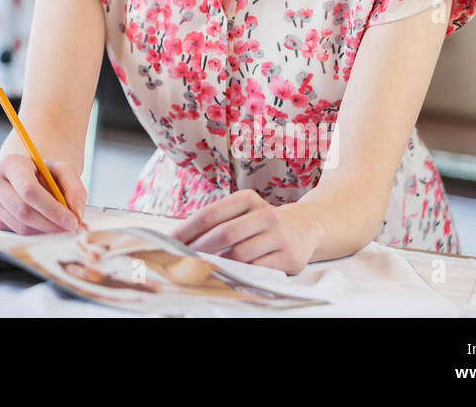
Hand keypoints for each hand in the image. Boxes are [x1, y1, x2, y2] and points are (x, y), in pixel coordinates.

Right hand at [0, 154, 86, 234]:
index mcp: (10, 163)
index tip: (72, 221)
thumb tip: (76, 215)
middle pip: (23, 211)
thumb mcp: (63, 171)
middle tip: (72, 229)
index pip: (29, 190)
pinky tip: (47, 225)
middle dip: (51, 224)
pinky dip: (38, 233)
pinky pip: (18, 232)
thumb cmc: (44, 172)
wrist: (26, 175)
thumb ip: (75, 189)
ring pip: (21, 226)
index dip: (52, 209)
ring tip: (63, 227)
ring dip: (46, 231)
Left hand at [171, 190, 321, 275]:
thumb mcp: (242, 213)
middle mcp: (265, 214)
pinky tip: (229, 276)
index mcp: (247, 199)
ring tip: (202, 269)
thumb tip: (181, 240)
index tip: (170, 243)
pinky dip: (240, 275)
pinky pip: (258, 270)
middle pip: (224, 234)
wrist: (305, 228)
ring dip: (219, 264)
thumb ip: (217, 222)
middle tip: (182, 260)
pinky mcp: (289, 257)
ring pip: (240, 255)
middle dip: (199, 249)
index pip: (210, 214)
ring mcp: (279, 236)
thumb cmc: (260, 223)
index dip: (187, 230)